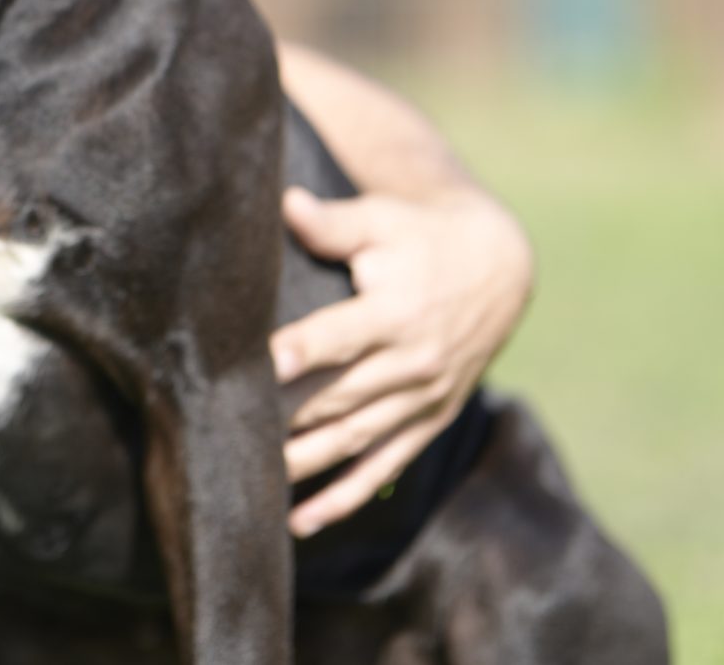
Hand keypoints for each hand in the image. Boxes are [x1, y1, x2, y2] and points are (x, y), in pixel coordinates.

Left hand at [266, 184, 532, 536]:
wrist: (497, 269)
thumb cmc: (420, 236)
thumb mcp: (383, 219)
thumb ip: (333, 222)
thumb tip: (286, 201)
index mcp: (399, 312)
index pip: (343, 336)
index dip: (303, 350)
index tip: (262, 364)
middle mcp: (413, 363)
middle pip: (339, 396)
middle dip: (284, 418)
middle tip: (227, 435)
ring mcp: (422, 399)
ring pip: (353, 440)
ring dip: (303, 465)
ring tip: (250, 484)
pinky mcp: (427, 421)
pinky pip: (383, 467)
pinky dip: (343, 498)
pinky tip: (300, 521)